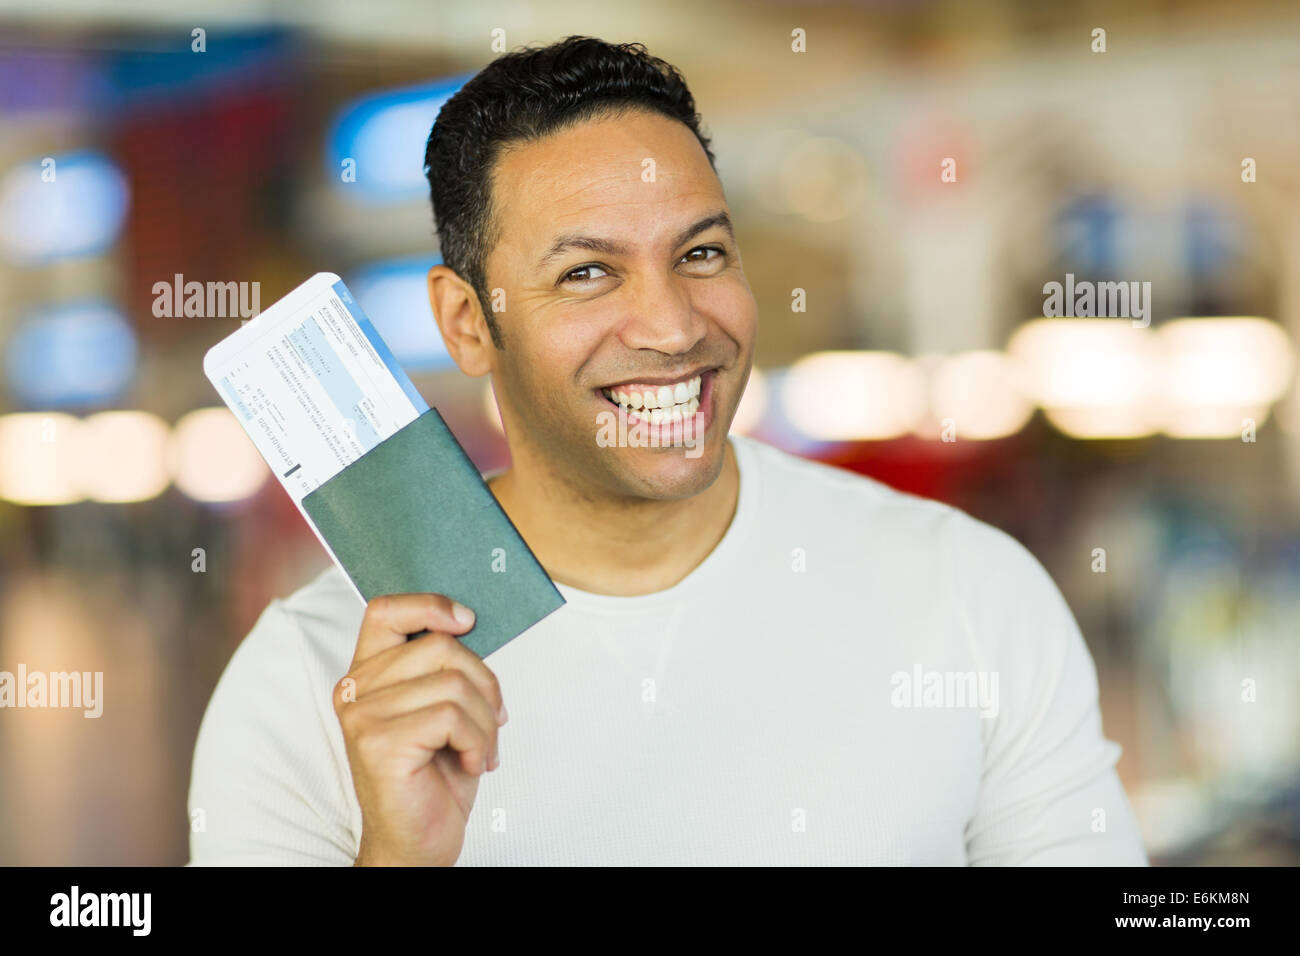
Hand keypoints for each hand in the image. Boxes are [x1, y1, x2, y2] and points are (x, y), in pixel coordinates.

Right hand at [334, 594, 506, 865]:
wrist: (415, 842)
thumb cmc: (432, 776)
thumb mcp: (441, 709)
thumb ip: (444, 668)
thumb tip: (473, 624)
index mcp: (368, 674)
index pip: (386, 610)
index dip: (430, 605)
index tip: (467, 620)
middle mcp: (356, 690)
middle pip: (441, 647)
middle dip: (486, 684)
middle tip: (494, 720)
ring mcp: (363, 716)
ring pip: (454, 684)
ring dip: (486, 721)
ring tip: (482, 748)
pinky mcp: (379, 743)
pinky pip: (452, 717)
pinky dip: (478, 741)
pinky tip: (472, 762)